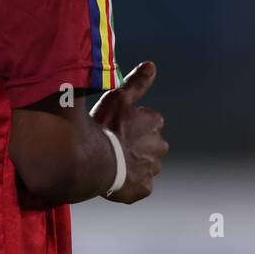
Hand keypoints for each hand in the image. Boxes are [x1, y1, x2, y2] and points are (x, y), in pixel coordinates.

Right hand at [90, 62, 167, 203]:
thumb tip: (151, 65)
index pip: (149, 122)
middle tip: (114, 145)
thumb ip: (137, 82)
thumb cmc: (106, 126)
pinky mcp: (144, 188)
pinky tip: (114, 178)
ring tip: (112, 163)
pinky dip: (129, 183)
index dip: (132, 125)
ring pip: (144, 165)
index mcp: (154, 123)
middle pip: (150, 145)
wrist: (95, 160)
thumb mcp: (119, 97)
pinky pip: (138, 185)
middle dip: (136, 146)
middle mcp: (160, 146)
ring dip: (132, 164)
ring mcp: (152, 169)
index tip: (116, 127)